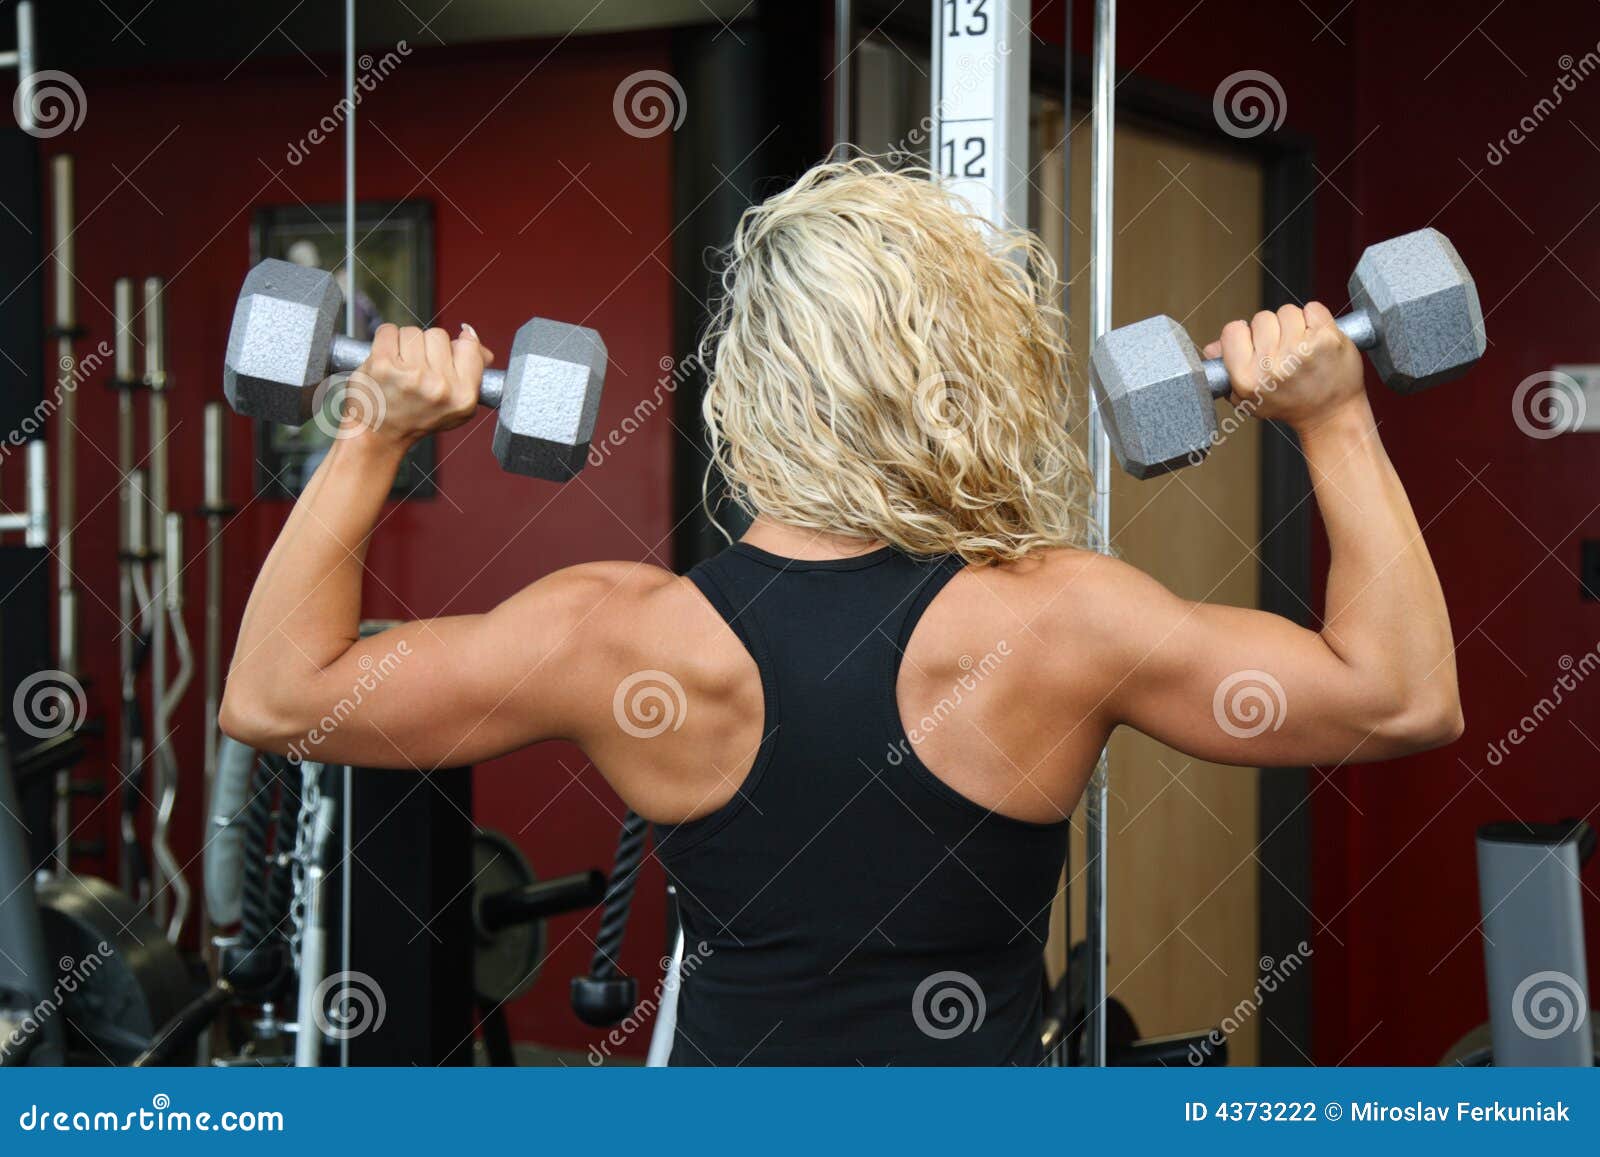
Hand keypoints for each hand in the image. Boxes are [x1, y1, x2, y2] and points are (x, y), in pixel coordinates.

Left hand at [342, 323, 495, 444]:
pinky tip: (386, 361)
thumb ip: (472, 371)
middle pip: (439, 335)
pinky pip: (388, 331)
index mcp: (463, 396)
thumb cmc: (416, 418)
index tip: (443, 357)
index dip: (454, 348)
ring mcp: (410, 374)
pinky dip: (385, 340)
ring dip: (405, 345)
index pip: (468, 346)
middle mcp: (439, 386)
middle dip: (427, 347)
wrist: (379, 433)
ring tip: (401, 368)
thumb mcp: (456, 405)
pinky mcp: (382, 365)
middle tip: (418, 371)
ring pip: (413, 332)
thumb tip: (472, 337)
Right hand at [1201, 303, 1365, 433]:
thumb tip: (1212, 349)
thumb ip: (1229, 370)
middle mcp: (1271, 365)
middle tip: (1284, 352)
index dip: (1245, 334)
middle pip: (1261, 318)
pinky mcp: (1326, 339)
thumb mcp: (1249, 396)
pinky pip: (1313, 308)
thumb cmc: (1290, 404)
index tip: (1256, 345)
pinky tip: (1317, 339)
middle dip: (1273, 330)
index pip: (1232, 330)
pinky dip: (1316, 319)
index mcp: (1247, 378)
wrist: (1330, 415)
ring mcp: (1300, 351)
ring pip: (1287, 311)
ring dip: (1295, 324)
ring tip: (1302, 347)